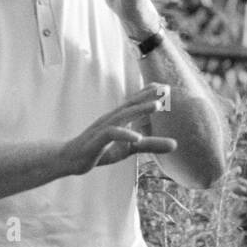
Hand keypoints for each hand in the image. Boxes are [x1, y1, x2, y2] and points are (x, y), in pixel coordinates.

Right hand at [62, 86, 176, 173]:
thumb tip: (176, 145)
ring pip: (123, 115)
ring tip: (157, 106)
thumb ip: (151, 145)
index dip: (149, 93)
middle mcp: (112, 119)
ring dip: (140, 109)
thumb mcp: (129, 149)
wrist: (71, 159)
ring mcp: (103, 128)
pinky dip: (125, 134)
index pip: (135, 102)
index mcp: (119, 118)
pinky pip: (111, 134)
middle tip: (166, 88)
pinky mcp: (97, 140)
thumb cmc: (100, 150)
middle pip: (132, 104)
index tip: (166, 86)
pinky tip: (138, 137)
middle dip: (148, 95)